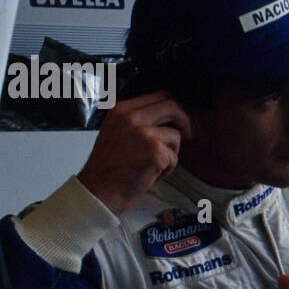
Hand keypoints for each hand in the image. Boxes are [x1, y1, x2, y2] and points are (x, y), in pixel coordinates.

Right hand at [78, 92, 192, 214]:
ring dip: (170, 153)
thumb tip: (167, 117)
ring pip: (175, 136)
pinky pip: (174, 157)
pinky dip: (167, 169)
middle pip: (171, 107)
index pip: (157, 97)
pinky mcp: (155, 151)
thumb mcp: (116, 132)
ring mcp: (144, 133)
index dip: (172, 109)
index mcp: (120, 109)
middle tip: (188, 134)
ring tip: (152, 165)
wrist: (99, 191)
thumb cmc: (108, 167)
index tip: (177, 120)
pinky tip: (149, 174)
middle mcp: (131, 117)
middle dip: (184, 121)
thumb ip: (137, 120)